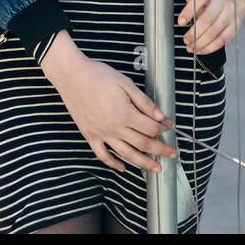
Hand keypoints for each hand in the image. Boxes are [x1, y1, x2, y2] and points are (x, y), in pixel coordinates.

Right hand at [52, 57, 177, 174]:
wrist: (71, 76)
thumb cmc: (98, 76)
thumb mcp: (126, 83)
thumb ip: (144, 102)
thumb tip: (160, 116)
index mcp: (125, 114)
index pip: (151, 128)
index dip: (164, 129)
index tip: (171, 127)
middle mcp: (114, 128)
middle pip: (143, 144)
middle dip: (160, 150)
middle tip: (172, 154)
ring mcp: (101, 134)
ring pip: (126, 154)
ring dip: (143, 163)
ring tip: (156, 168)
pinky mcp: (90, 135)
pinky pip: (103, 155)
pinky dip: (113, 164)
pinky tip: (123, 168)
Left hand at [178, 0, 244, 55]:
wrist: (224, 1)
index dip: (189, 11)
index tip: (180, 22)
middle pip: (209, 18)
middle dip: (195, 32)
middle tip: (185, 39)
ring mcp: (231, 12)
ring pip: (215, 31)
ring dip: (200, 42)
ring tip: (190, 46)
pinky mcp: (236, 25)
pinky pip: (223, 39)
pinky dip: (210, 47)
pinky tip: (200, 50)